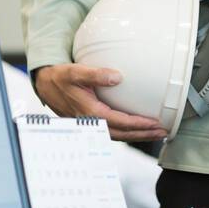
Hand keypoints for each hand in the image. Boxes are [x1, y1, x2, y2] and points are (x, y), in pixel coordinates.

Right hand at [32, 64, 167, 140]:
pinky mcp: (91, 122)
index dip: (138, 124)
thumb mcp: (76, 72)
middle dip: (143, 134)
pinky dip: (127, 131)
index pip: (119, 122)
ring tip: (155, 133)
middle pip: (122, 134)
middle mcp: (91, 122)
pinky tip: (137, 128)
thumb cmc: (61, 78)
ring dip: (137, 135)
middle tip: (163, 132)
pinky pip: (113, 131)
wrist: (46, 84)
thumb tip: (117, 77)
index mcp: (90, 112)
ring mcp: (91, 124)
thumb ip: (96, 74)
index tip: (154, 123)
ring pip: (119, 135)